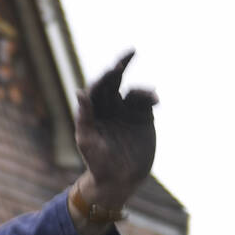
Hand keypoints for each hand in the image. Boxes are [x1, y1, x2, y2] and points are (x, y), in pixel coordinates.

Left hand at [74, 51, 157, 205]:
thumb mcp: (87, 141)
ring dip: (140, 90)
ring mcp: (128, 112)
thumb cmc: (97, 162)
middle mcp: (110, 107)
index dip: (106, 75)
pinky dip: (151, 98)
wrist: (118, 181)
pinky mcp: (143, 119)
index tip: (114, 67)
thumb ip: (84, 116)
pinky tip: (155, 99)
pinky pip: (147, 103)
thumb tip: (80, 91)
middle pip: (115, 81)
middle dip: (122, 67)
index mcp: (94, 110)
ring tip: (149, 96)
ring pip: (134, 92)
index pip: (99, 87)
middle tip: (129, 53)